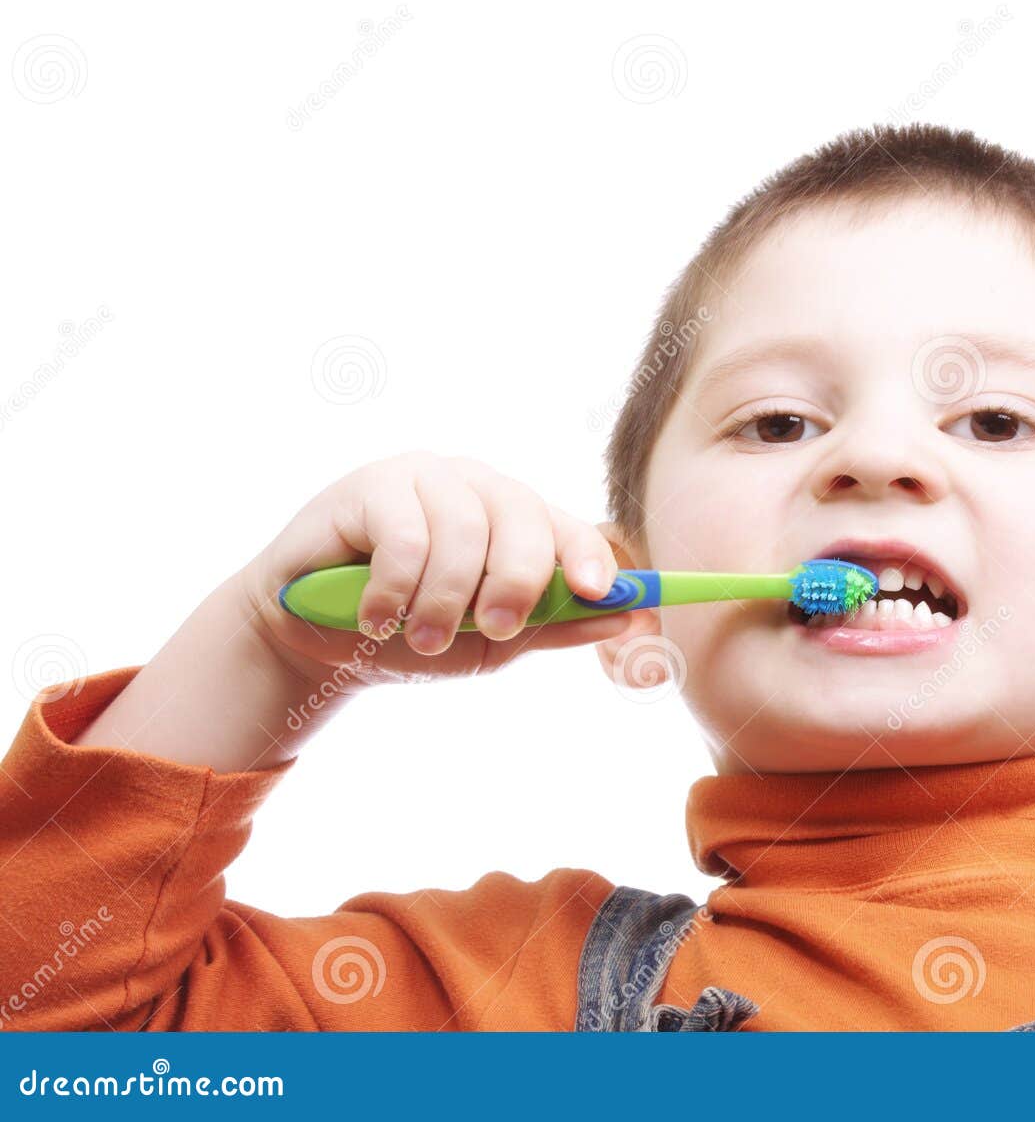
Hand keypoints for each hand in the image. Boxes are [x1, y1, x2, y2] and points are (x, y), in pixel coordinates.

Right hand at [236, 451, 638, 689]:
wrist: (314, 641)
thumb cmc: (410, 635)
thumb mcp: (491, 644)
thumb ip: (555, 627)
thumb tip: (633, 621)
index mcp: (517, 522)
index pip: (567, 527)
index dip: (587, 555)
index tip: (598, 591)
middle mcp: (478, 488)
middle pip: (522, 516)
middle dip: (516, 580)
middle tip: (496, 629)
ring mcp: (425, 478)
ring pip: (462, 529)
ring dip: (444, 597)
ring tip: (421, 639)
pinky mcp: (371, 485)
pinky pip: (405, 534)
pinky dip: (396, 588)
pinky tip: (375, 618)